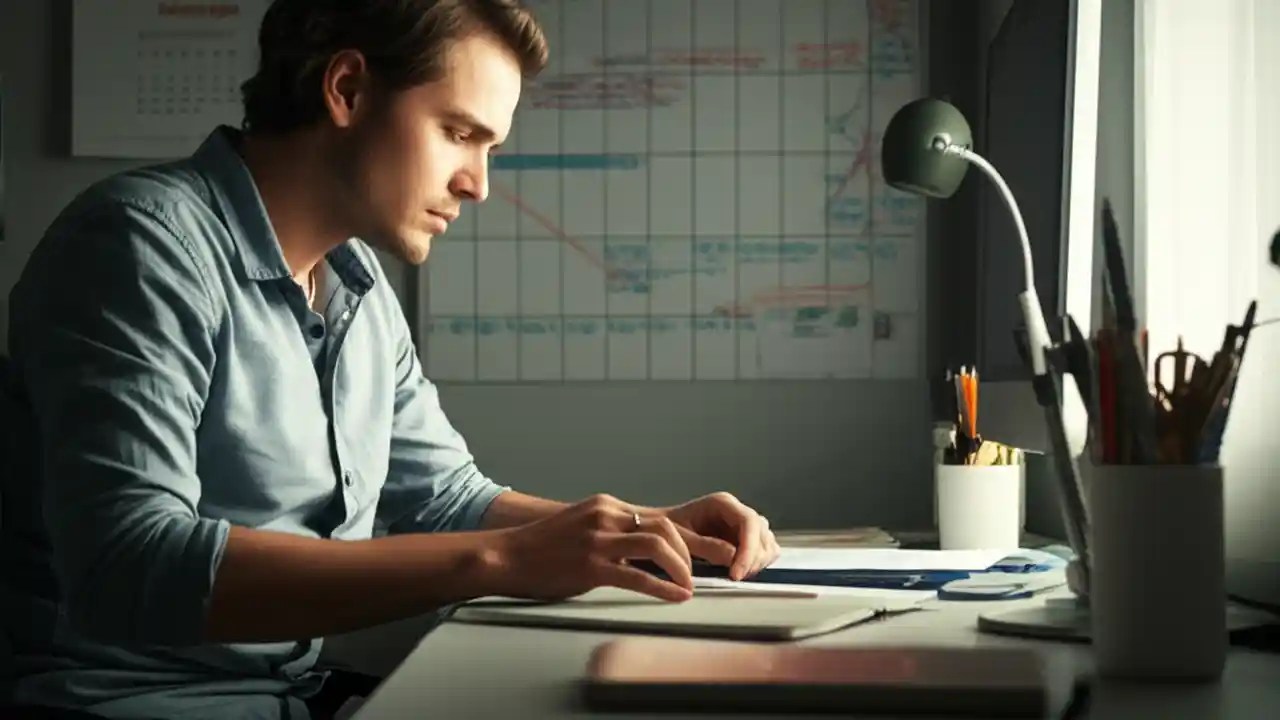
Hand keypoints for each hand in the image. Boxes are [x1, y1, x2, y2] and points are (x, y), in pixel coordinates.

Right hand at [490, 494, 694, 602]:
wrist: (506, 555)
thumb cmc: (541, 548)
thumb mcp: (582, 527)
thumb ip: (610, 533)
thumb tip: (640, 552)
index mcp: (606, 507)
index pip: (657, 518)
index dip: (682, 539)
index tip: (695, 556)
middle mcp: (605, 517)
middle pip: (665, 527)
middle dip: (688, 552)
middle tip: (694, 573)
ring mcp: (598, 540)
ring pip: (657, 545)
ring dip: (680, 568)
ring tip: (687, 585)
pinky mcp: (591, 565)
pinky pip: (638, 576)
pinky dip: (664, 588)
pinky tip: (675, 596)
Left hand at [662, 492, 779, 580]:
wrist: (660, 533)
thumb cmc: (666, 531)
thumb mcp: (680, 538)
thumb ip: (705, 546)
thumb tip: (731, 556)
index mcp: (722, 503)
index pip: (749, 522)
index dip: (748, 549)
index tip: (737, 573)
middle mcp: (736, 512)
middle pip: (761, 533)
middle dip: (752, 559)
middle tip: (733, 577)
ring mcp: (743, 526)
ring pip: (766, 543)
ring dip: (756, 562)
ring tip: (734, 574)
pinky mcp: (745, 540)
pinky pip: (763, 551)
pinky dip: (757, 563)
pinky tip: (739, 571)